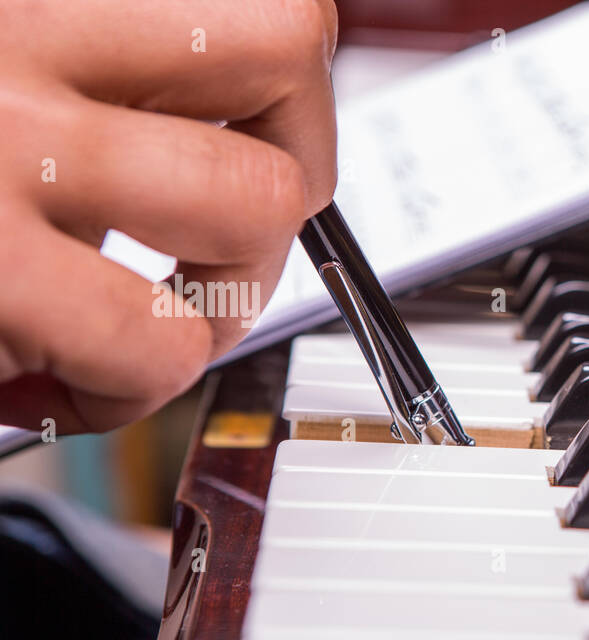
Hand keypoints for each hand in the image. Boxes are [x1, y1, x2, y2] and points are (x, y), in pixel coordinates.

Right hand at [0, 0, 338, 431]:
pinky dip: (131, 389)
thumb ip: (88, 84)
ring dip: (226, 292)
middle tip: (230, 245)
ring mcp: (1, 138)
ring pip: (253, 197)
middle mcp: (17, 25)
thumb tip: (220, 129)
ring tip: (140, 325)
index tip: (268, 141)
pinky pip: (157, 343)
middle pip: (285, 38)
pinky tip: (61, 382)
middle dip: (295, 168)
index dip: (285, 85)